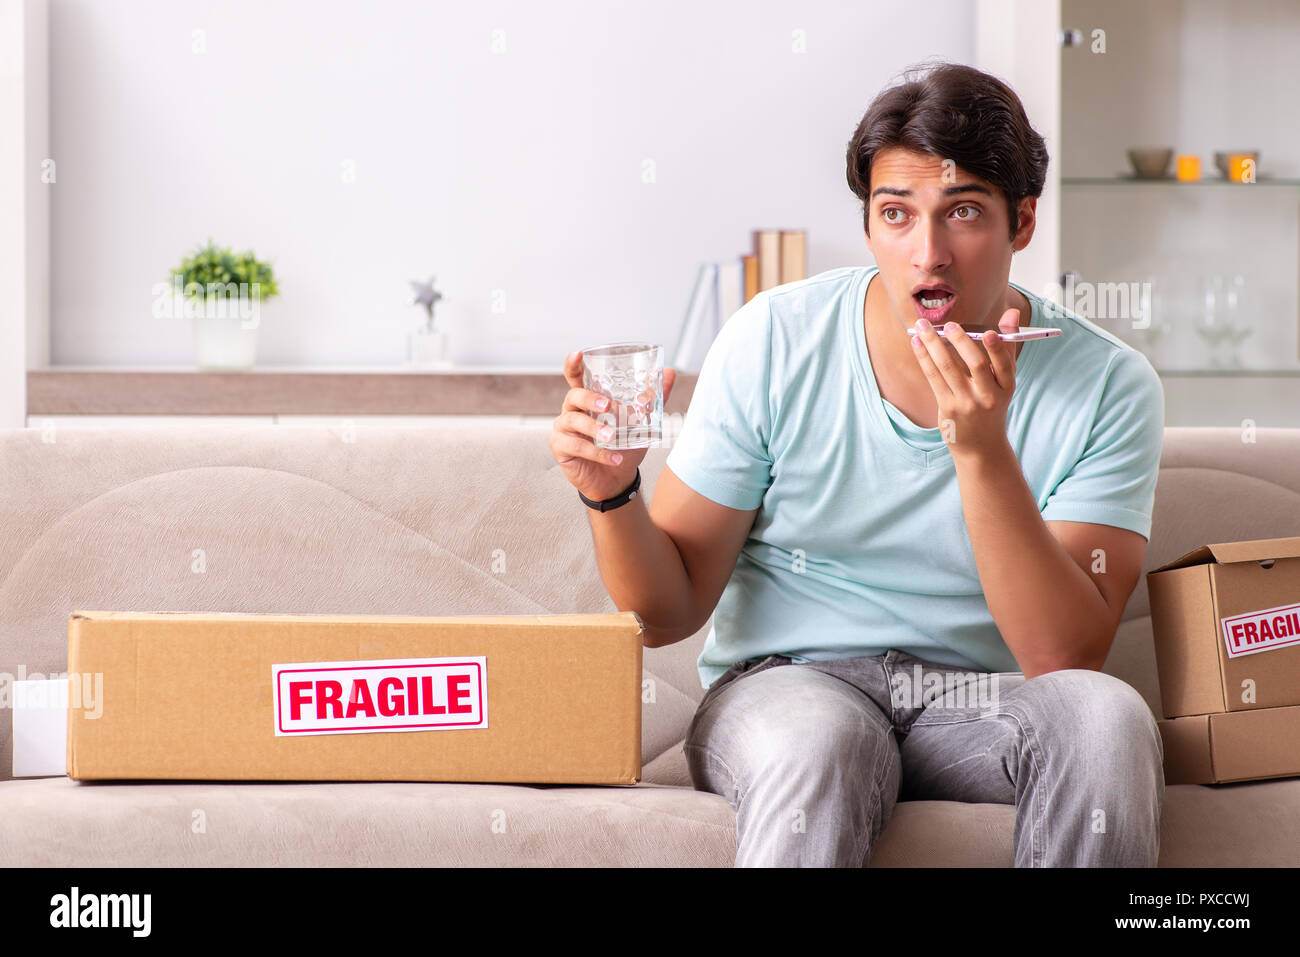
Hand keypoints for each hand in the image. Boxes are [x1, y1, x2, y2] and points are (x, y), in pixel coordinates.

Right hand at [551, 350, 677, 501]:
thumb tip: (669, 372)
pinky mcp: (560, 448)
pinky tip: (614, 458)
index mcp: (588, 398)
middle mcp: (572, 410)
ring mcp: (563, 429)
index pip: (576, 376)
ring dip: (594, 428)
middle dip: (589, 398)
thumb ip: (653, 398)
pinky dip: (597, 453)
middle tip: (607, 405)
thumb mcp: (642, 421)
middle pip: (573, 395)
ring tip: (612, 437)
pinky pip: (576, 446)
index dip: (573, 364)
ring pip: (573, 421)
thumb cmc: (624, 445)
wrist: (617, 478)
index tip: (578, 354)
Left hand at [910, 308, 1019, 459]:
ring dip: (934, 345)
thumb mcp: (1004, 381)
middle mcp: (989, 396)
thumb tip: (1011, 312)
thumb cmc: (991, 404)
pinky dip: (924, 358)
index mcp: (1007, 386)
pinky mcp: (947, 408)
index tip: (988, 332)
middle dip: (961, 341)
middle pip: (977, 365)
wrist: (980, 446)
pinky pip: (934, 378)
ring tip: (922, 327)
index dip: (998, 349)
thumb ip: (1006, 347)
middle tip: (949, 324)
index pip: (1006, 365)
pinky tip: (917, 344)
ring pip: (949, 368)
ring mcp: (967, 403)